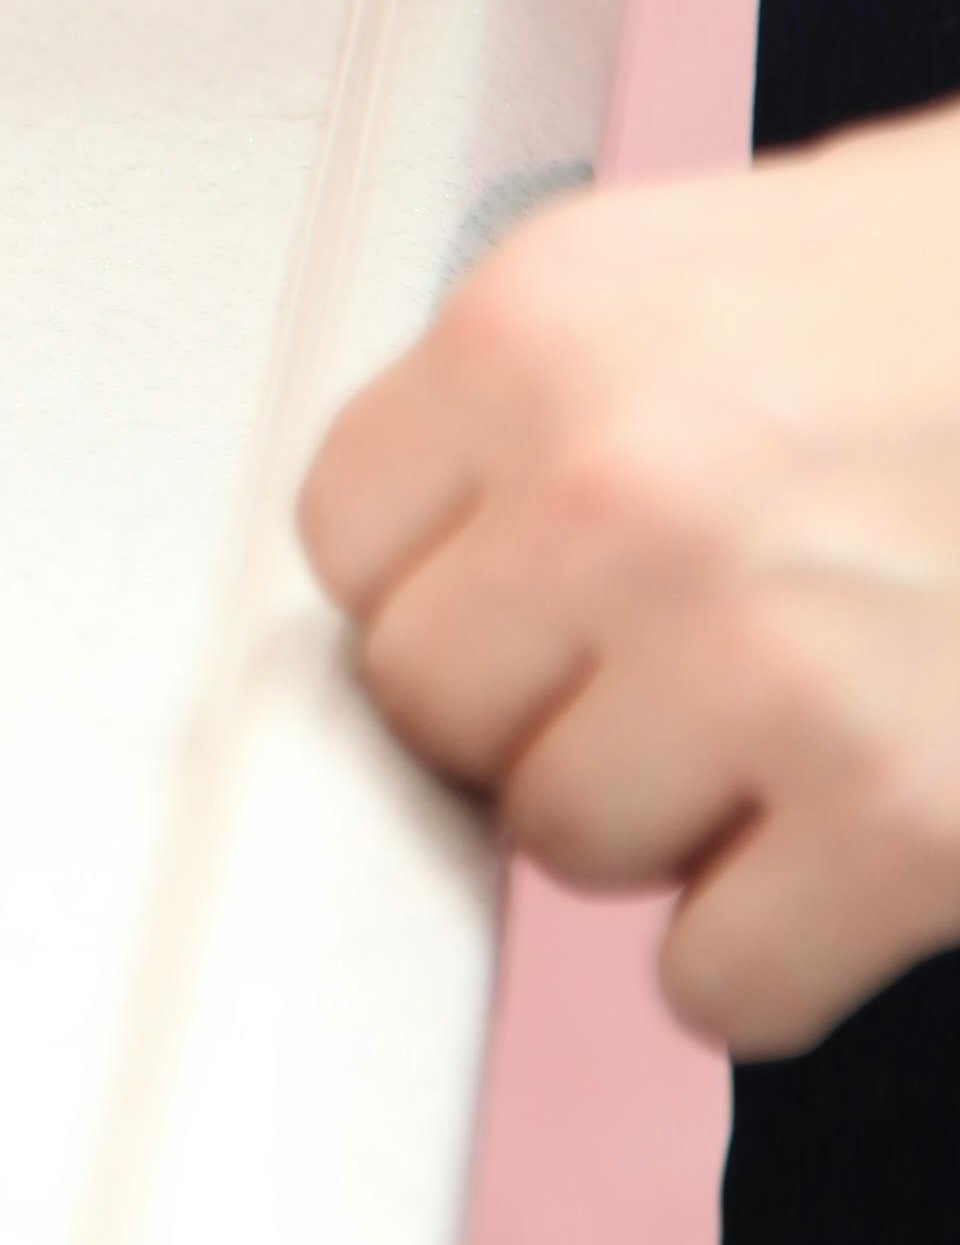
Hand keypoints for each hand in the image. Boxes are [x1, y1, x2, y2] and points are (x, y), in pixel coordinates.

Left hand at [298, 119, 959, 1056]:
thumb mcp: (720, 263)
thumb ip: (557, 400)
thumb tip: (436, 547)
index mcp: (551, 329)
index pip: (346, 542)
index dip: (453, 579)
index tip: (532, 590)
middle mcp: (623, 492)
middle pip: (434, 709)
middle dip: (549, 703)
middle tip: (685, 656)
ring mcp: (758, 664)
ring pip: (564, 845)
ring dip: (674, 815)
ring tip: (805, 708)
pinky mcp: (899, 820)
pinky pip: (715, 981)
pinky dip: (786, 948)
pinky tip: (866, 830)